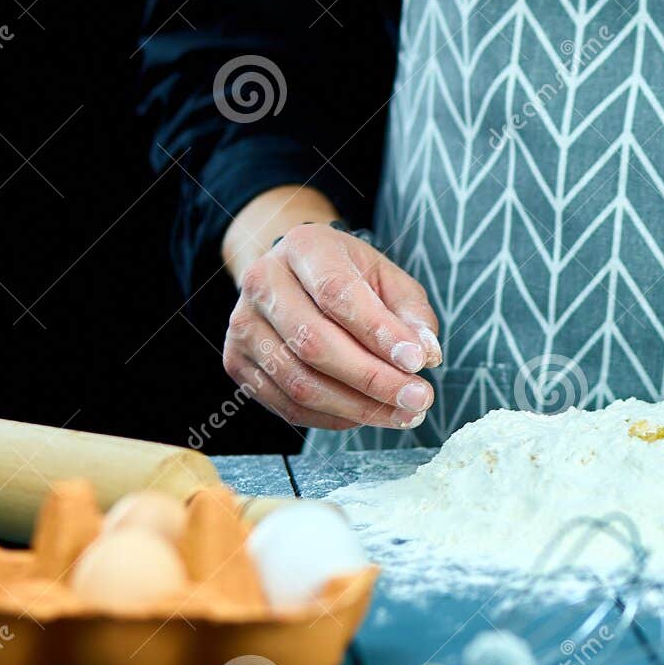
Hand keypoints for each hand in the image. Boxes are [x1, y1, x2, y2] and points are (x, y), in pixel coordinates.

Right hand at [224, 220, 441, 430]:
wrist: (296, 277)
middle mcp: (262, 281)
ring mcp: (243, 324)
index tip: (417, 362)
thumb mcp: (389, 279)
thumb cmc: (350, 278)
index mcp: (304, 247)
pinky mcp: (237, 362)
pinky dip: (333, 418)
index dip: (378, 332)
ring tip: (402, 413)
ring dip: (357, 407)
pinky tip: (367, 414)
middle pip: (314, 343)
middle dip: (373, 379)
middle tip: (419, 398)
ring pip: (299, 382)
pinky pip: (287, 405)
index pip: (337, 293)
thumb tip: (426, 353)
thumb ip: (412, 314)